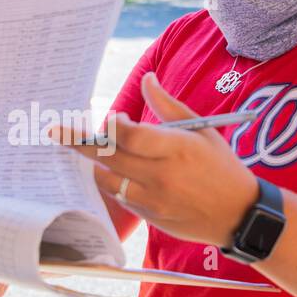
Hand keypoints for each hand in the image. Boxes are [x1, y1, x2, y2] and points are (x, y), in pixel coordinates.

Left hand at [51, 72, 258, 248]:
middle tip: (57, 132)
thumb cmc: (222, 166)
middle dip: (80, 143)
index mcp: (177, 148)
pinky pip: (120, 197)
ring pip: (107, 180)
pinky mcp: (149, 217)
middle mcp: (162, 176)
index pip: (129, 136)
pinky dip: (113, 182)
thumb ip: (168, 105)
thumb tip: (146, 79)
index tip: (107, 119)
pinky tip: (113, 172)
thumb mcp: (202, 130)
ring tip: (89, 152)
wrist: (238, 214)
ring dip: (96, 165)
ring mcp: (154, 200)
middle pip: (108, 158)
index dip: (111, 126)